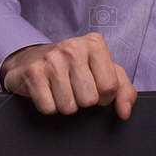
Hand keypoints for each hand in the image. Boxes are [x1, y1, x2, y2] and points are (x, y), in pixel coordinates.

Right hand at [0, 33, 136, 117]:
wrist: (30, 60)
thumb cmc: (72, 67)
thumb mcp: (103, 72)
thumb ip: (123, 90)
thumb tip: (124, 111)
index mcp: (95, 44)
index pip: (110, 87)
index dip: (104, 96)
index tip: (94, 86)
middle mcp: (73, 48)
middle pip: (89, 99)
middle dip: (83, 101)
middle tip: (75, 88)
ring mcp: (51, 59)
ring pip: (69, 107)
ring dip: (65, 104)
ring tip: (60, 89)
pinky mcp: (33, 73)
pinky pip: (49, 108)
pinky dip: (49, 106)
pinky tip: (47, 91)